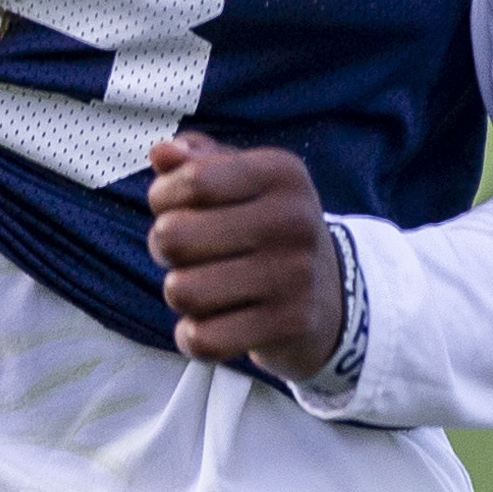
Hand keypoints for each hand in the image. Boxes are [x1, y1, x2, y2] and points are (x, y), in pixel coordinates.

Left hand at [145, 133, 343, 379]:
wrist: (331, 296)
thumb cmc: (268, 229)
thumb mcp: (244, 182)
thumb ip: (197, 160)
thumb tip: (161, 153)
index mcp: (281, 173)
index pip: (193, 180)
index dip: (162, 197)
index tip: (171, 207)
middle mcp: (293, 219)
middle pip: (174, 235)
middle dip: (163, 247)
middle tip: (185, 252)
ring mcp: (294, 275)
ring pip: (182, 291)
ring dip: (179, 293)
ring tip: (202, 286)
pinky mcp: (289, 324)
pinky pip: (205, 338)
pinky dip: (193, 335)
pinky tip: (209, 324)